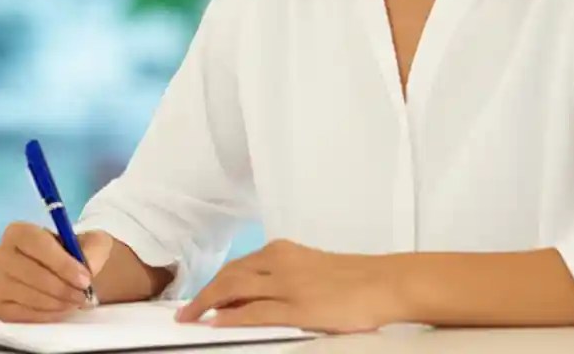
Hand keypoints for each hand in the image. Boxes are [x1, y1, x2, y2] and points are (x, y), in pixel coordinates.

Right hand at [0, 222, 115, 321]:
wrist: (67, 273)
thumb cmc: (75, 253)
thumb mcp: (92, 243)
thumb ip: (94, 250)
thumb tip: (88, 267)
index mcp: (18, 232)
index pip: (35, 243)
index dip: (61, 263)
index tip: (85, 278)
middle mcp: (0, 254)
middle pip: (28, 272)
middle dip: (60, 287)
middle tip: (83, 295)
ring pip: (26, 295)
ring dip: (56, 302)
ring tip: (75, 301)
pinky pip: (22, 314)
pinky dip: (46, 315)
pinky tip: (61, 309)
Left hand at [174, 239, 401, 333]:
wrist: (387, 282)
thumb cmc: (358, 278)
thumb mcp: (315, 269)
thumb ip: (288, 275)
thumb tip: (263, 293)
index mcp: (286, 251)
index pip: (240, 265)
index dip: (216, 282)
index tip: (202, 295)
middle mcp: (281, 262)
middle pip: (230, 275)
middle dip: (204, 293)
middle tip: (186, 310)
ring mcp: (288, 285)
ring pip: (234, 289)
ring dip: (207, 303)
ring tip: (189, 318)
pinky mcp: (298, 308)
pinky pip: (255, 311)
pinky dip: (231, 316)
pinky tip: (216, 322)